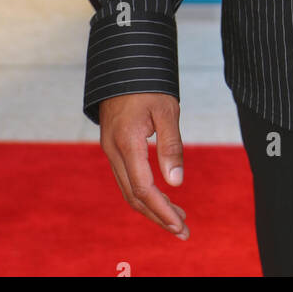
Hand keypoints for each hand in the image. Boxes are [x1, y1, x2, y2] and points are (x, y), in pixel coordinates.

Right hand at [99, 92, 188, 239]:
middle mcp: (113, 150)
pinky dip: (143, 192)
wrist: (123, 60)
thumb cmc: (148, 82)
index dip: (161, 210)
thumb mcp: (167, 110)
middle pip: (134, 195)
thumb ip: (171, 146)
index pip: (143, 188)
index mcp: (126, 141)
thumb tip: (176, 184)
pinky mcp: (112, 145)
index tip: (179, 225)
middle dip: (158, 216)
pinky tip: (161, 196)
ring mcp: (110, 148)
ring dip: (152, 207)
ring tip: (177, 219)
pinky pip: (126, 177)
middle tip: (183, 231)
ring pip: (128, 189)